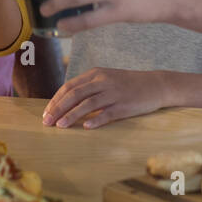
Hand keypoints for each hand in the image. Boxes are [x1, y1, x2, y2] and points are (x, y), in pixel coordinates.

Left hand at [41, 68, 172, 128]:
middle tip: (47, 122)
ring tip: (60, 126)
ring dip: (72, 115)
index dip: (56, 100)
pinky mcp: (125, 105)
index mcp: (95, 74)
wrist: (156, 84)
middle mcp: (103, 81)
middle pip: (75, 94)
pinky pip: (108, 114)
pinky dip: (96, 120)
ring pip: (88, 104)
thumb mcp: (106, 78)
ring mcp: (114, 93)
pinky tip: (86, 127)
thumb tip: (65, 102)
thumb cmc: (127, 84)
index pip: (69, 86)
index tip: (46, 112)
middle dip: (58, 108)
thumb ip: (88, 87)